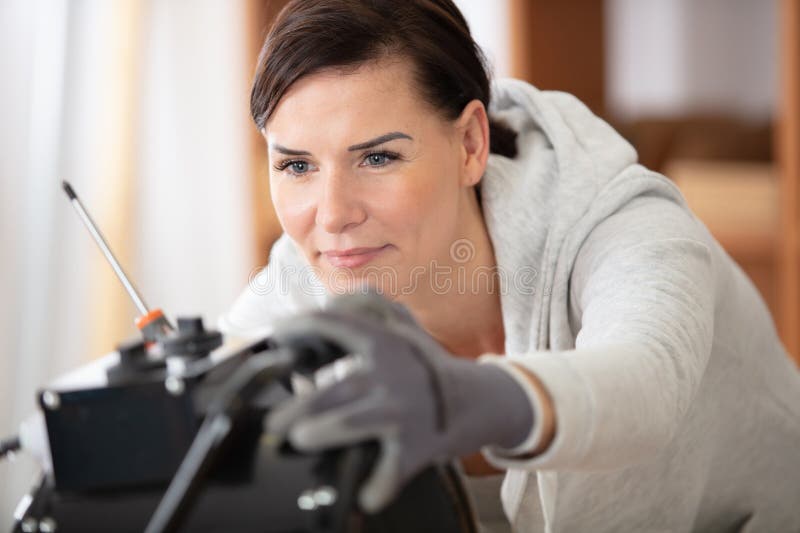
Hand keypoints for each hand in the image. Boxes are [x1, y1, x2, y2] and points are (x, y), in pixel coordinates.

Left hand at [268, 291, 535, 511]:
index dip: (296, 327)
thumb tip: (314, 319)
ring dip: (322, 432)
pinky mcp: (416, 444)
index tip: (277, 335)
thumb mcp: (400, 328)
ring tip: (301, 438)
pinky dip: (378, 485)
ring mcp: (403, 408)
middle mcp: (391, 371)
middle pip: (334, 388)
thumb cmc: (424, 364)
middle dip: (299, 407)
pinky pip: (392, 470)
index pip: (329, 322)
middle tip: (276, 422)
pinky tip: (367, 497)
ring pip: (352, 422)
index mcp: (382, 339)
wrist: (478, 398)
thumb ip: (362, 314)